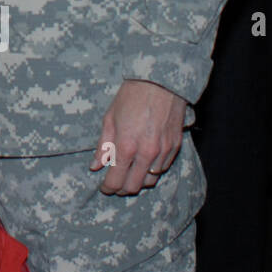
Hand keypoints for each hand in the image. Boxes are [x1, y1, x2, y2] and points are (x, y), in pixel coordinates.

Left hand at [89, 79, 186, 195]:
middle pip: (134, 186)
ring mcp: (163, 152)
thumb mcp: (109, 118)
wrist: (159, 82)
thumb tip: (95, 166)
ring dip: (138, 181)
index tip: (104, 188)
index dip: (108, 188)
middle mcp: (146, 153)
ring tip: (129, 174)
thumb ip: (103, 145)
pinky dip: (152, 170)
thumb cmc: (130, 97)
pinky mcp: (175, 148)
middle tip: (115, 184)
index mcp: (126, 145)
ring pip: (151, 181)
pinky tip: (144, 163)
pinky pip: (163, 169)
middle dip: (122, 189)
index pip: (116, 179)